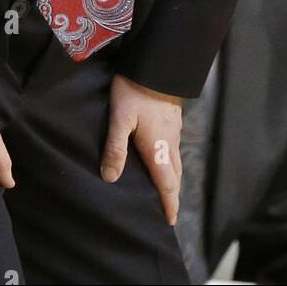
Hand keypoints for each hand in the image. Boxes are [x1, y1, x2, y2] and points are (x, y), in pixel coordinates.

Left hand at [101, 73, 182, 223]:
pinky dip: (171, 162)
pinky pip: (174, 148)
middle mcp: (169, 142)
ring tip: (166, 190)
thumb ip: (115, 148)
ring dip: (173, 179)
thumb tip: (110, 178)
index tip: (170, 221)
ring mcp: (174, 130)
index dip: (169, 204)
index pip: (166, 184)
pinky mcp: (173, 119)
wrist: (156, 64)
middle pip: (175, 176)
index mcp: (158, 147)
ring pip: (176, 161)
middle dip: (173, 195)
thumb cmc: (135, 90)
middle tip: (169, 211)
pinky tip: (162, 158)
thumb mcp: (120, 118)